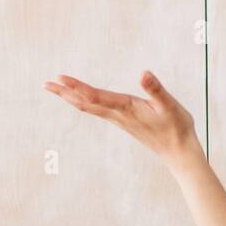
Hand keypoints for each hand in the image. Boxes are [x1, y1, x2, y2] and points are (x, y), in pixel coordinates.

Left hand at [43, 71, 199, 163]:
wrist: (178, 151)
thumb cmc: (176, 127)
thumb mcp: (169, 105)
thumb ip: (155, 89)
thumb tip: (143, 74)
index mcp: (127, 108)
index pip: (96, 96)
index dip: (77, 86)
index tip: (60, 77)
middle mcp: (118, 115)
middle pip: (85, 103)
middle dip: (65, 93)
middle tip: (46, 84)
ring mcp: (119, 120)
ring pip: (90, 108)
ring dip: (72, 98)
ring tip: (58, 89)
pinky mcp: (123, 122)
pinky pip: (98, 111)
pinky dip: (85, 102)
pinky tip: (83, 100)